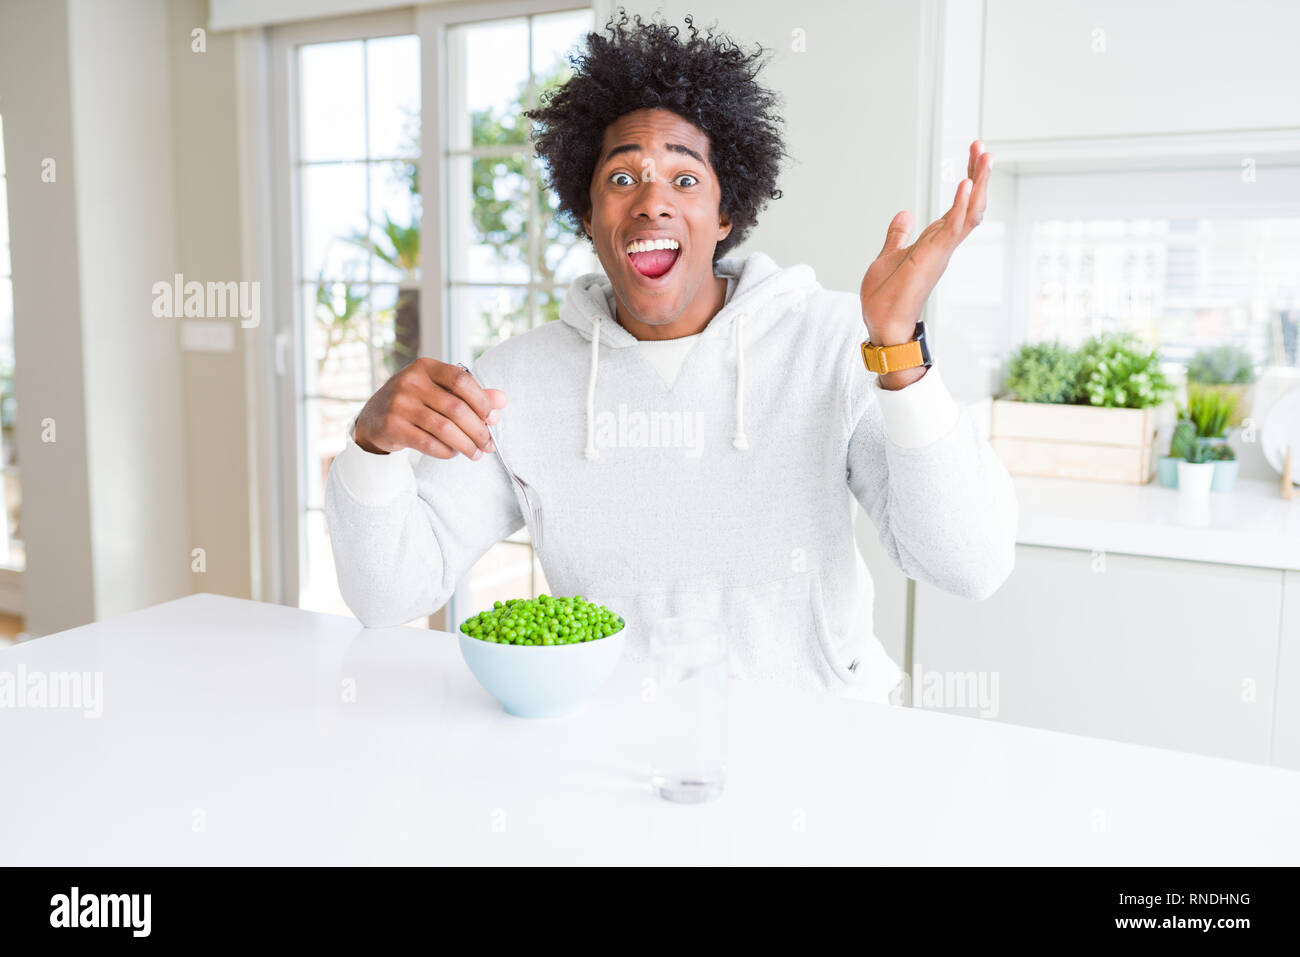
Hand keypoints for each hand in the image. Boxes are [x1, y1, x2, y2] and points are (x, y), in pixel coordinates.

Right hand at [353, 358, 506, 459]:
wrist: (374, 418)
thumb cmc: (416, 402)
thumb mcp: (440, 390)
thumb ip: (471, 394)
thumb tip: (501, 400)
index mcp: (425, 367)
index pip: (461, 380)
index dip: (482, 400)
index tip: (493, 418)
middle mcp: (410, 382)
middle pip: (456, 408)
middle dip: (478, 430)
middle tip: (488, 444)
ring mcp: (399, 404)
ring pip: (445, 429)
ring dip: (466, 445)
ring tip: (476, 453)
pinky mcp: (392, 426)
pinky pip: (429, 444)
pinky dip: (447, 452)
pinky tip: (454, 453)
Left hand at [860, 140, 991, 388]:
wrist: (882, 324)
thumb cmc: (886, 297)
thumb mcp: (887, 257)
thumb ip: (897, 236)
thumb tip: (904, 215)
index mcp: (934, 242)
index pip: (957, 206)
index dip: (967, 180)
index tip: (973, 154)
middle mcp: (943, 244)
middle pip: (970, 204)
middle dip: (979, 176)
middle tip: (982, 147)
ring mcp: (941, 250)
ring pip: (969, 213)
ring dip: (978, 184)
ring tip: (985, 157)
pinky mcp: (935, 257)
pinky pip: (954, 229)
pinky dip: (961, 206)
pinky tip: (967, 184)